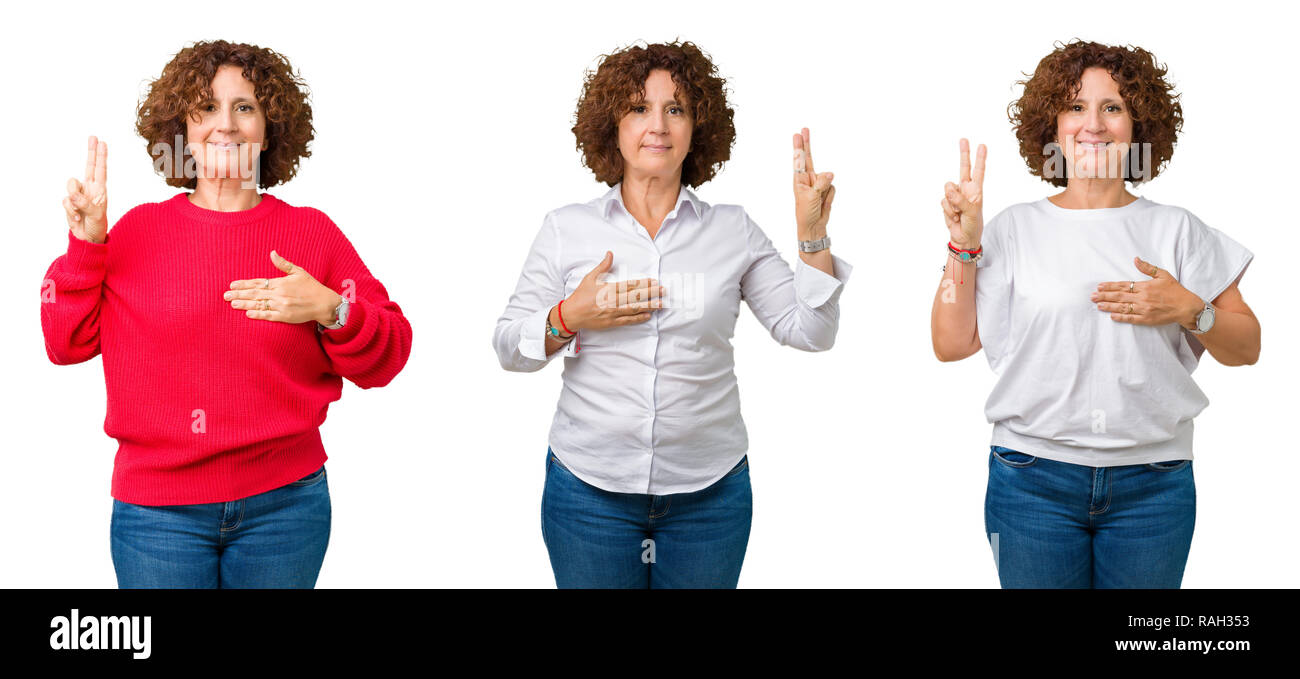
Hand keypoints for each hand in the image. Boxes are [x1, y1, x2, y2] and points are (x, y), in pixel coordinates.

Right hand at [63, 136, 108, 243]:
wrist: (87, 237)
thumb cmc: (97, 225)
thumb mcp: (95, 215)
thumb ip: (85, 203)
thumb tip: (73, 194)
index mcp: (99, 190)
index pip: (100, 169)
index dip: (100, 156)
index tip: (102, 142)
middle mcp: (89, 188)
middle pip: (88, 166)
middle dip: (91, 152)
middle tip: (93, 137)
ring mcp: (78, 194)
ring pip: (71, 186)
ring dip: (75, 199)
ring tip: (81, 211)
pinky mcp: (69, 202)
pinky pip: (65, 201)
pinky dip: (71, 211)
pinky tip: (77, 218)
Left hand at [224, 251, 342, 324]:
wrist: (324, 303)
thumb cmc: (312, 287)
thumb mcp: (299, 272)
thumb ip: (283, 264)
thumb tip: (272, 253)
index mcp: (281, 282)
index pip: (258, 282)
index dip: (244, 284)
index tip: (232, 285)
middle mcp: (279, 294)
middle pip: (255, 293)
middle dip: (239, 294)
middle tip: (225, 296)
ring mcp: (282, 306)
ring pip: (259, 304)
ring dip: (244, 304)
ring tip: (232, 304)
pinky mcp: (285, 316)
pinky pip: (268, 315)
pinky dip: (258, 314)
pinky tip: (247, 313)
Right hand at [560, 251, 663, 330]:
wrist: (572, 314)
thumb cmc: (581, 295)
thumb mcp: (590, 278)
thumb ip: (602, 266)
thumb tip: (610, 254)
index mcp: (608, 289)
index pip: (629, 285)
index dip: (643, 283)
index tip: (654, 281)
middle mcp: (612, 301)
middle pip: (635, 296)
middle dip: (651, 293)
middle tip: (663, 291)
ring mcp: (613, 313)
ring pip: (634, 309)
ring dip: (649, 306)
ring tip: (661, 303)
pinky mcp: (612, 322)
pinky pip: (628, 320)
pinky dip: (638, 318)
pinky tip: (648, 316)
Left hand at [793, 127, 834, 240]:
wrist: (814, 227)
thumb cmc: (806, 213)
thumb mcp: (811, 198)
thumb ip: (821, 183)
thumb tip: (830, 172)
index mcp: (799, 180)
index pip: (799, 161)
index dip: (799, 147)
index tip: (798, 134)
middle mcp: (808, 179)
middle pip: (809, 158)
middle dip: (807, 144)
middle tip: (804, 129)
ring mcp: (818, 184)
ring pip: (827, 178)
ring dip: (825, 190)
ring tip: (819, 202)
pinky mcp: (827, 189)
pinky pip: (832, 188)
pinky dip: (830, 196)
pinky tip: (823, 203)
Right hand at [941, 138, 985, 249]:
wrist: (963, 238)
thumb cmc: (973, 224)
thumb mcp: (971, 212)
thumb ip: (961, 200)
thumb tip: (948, 189)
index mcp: (976, 190)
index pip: (978, 171)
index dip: (980, 159)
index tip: (982, 146)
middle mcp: (965, 189)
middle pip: (963, 168)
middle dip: (964, 154)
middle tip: (963, 139)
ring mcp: (955, 196)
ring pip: (948, 189)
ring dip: (953, 204)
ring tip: (960, 213)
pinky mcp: (946, 203)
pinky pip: (943, 202)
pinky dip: (949, 211)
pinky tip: (955, 217)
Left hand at [1091, 257, 1203, 327]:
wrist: (1186, 307)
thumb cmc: (1175, 290)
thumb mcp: (1163, 275)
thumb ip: (1148, 268)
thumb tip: (1135, 259)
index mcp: (1145, 286)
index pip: (1123, 285)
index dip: (1110, 286)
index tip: (1099, 286)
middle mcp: (1142, 298)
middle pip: (1119, 296)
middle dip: (1104, 296)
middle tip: (1092, 296)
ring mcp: (1144, 309)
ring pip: (1122, 307)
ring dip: (1108, 306)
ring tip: (1098, 305)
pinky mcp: (1147, 319)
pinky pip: (1131, 318)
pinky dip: (1120, 317)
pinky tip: (1111, 316)